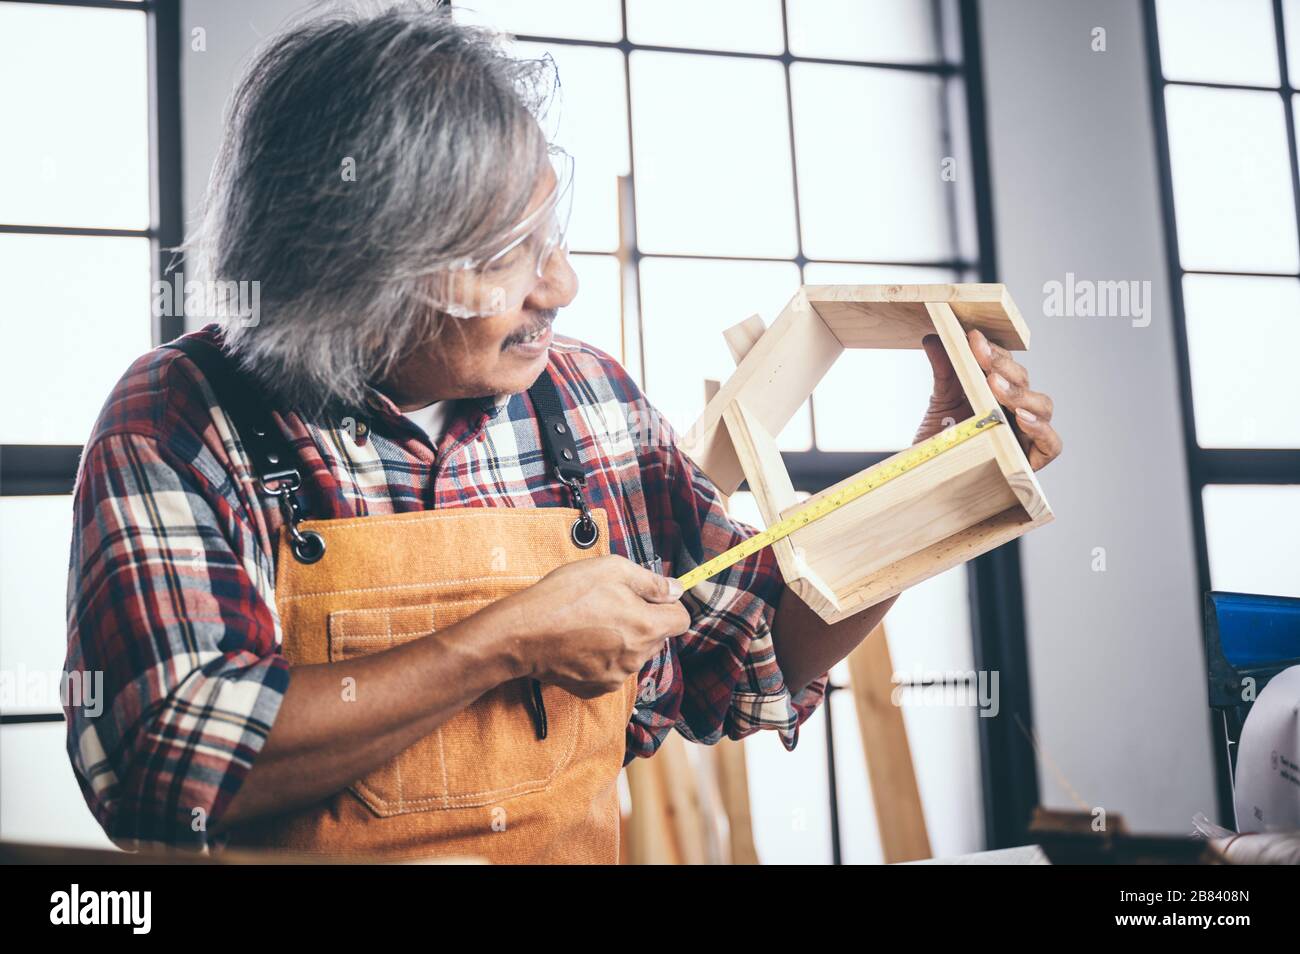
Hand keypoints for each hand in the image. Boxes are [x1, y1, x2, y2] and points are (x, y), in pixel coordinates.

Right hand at [494, 554, 689, 697]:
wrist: (523, 633)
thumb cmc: (566, 596)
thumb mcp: (612, 570)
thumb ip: (651, 582)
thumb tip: (675, 589)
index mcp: (647, 627)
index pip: (682, 619)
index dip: (668, 604)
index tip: (648, 597)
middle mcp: (637, 657)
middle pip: (657, 637)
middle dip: (643, 620)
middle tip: (612, 604)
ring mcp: (616, 676)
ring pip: (633, 653)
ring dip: (622, 638)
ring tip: (591, 622)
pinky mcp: (596, 688)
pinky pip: (611, 669)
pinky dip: (602, 656)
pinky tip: (581, 641)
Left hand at [914, 328, 1061, 470]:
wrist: (928, 479)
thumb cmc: (943, 440)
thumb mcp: (940, 402)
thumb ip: (944, 371)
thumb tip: (934, 338)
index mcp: (999, 392)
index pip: (1006, 365)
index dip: (994, 350)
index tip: (973, 337)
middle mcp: (1016, 410)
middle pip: (1025, 381)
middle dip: (1004, 367)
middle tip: (981, 357)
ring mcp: (1027, 434)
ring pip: (1042, 406)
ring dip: (1019, 393)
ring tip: (995, 385)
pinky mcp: (1033, 461)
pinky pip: (1051, 444)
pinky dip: (1041, 429)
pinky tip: (1021, 417)